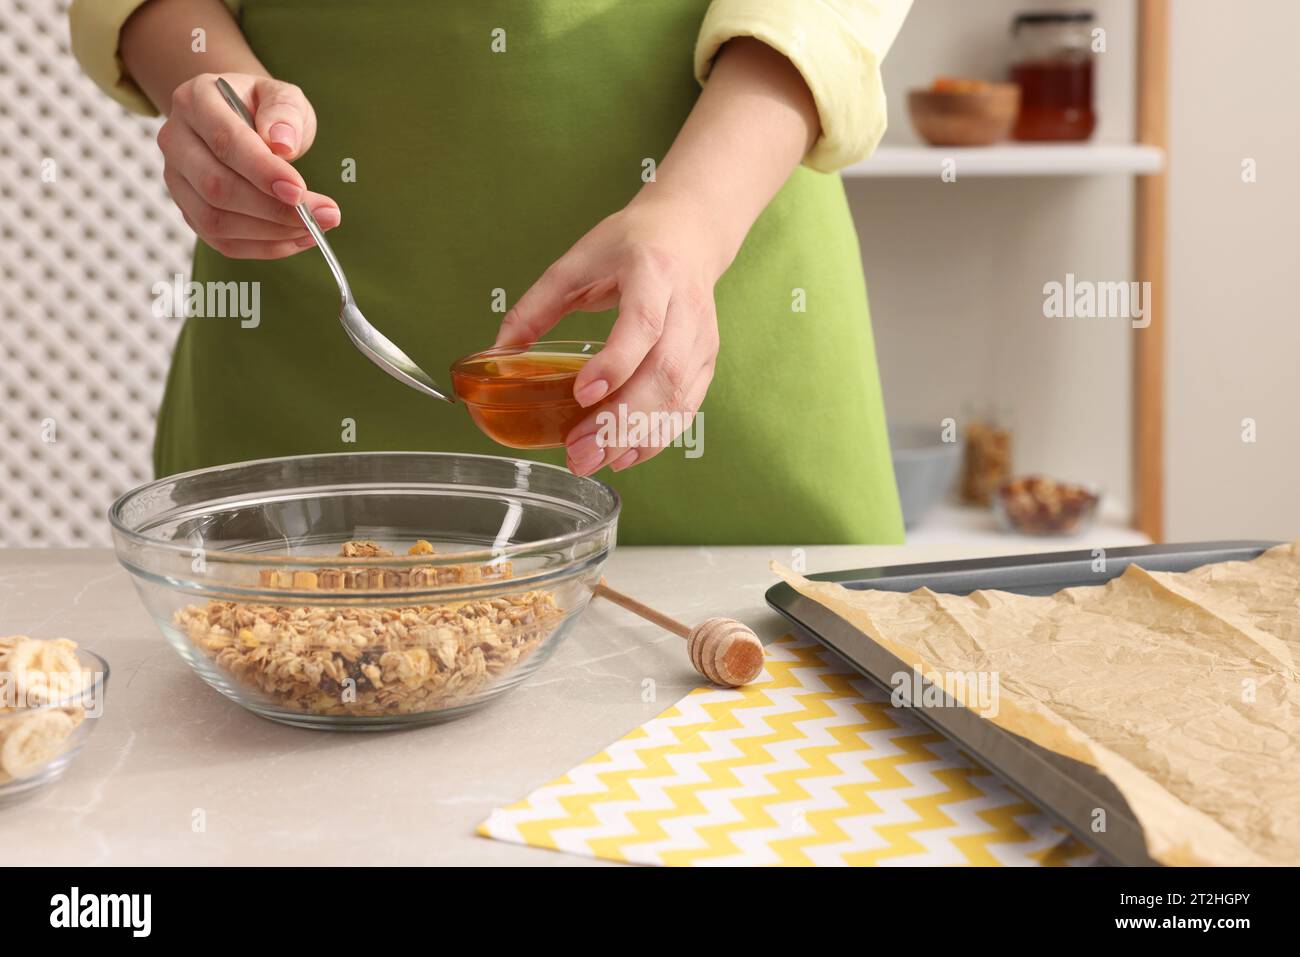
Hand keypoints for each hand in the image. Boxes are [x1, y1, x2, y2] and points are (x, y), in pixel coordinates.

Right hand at [156, 72, 338, 258]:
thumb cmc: (264, 108)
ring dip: (272, 233)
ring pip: (216, 221)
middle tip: (321, 215)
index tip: (300, 191)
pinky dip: (265, 247)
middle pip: (216, 187)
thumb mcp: (281, 95)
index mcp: (195, 101)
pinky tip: (298, 238)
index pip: (225, 142)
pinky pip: (223, 242)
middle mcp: (176, 141)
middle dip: (273, 209)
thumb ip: (284, 111)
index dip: (263, 171)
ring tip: (315, 227)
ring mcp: (177, 180)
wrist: (242, 119)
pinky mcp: (189, 210)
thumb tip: (282, 144)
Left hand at [496, 193, 723, 475]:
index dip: (617, 362)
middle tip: (579, 451)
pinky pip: (685, 408)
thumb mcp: (576, 261)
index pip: (643, 323)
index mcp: (652, 273)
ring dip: (636, 437)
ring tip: (594, 461)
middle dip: (621, 419)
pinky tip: (624, 455)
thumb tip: (498, 353)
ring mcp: (701, 339)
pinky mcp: (706, 361)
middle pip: (663, 372)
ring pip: (678, 398)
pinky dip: (656, 437)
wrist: (689, 232)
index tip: (582, 394)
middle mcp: (685, 308)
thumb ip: (536, 306)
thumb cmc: (630, 244)